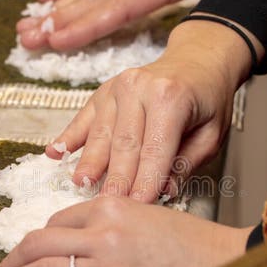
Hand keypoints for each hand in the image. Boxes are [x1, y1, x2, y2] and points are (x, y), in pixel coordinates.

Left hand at [0, 195, 252, 266]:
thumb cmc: (193, 246)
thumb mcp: (147, 216)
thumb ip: (106, 224)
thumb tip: (62, 243)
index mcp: (114, 206)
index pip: (55, 223)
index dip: (32, 243)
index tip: (23, 256)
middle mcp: (107, 234)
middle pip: (38, 245)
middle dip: (10, 263)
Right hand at [46, 21, 253, 201]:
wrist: (199, 59)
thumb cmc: (207, 99)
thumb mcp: (211, 134)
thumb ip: (186, 163)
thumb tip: (163, 190)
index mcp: (170, 97)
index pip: (155, 149)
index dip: (146, 181)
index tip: (138, 207)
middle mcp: (139, 88)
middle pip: (124, 143)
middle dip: (116, 177)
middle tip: (108, 204)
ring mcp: (118, 87)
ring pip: (101, 132)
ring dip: (90, 161)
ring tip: (80, 183)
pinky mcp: (104, 91)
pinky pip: (84, 117)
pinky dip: (68, 136)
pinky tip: (54, 153)